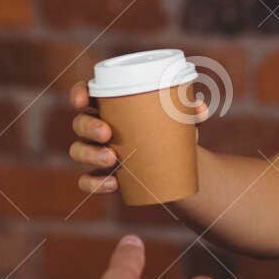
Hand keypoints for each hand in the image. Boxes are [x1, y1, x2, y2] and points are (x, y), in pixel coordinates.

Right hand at [69, 82, 207, 194]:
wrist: (173, 161)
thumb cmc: (169, 129)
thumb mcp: (180, 119)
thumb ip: (190, 111)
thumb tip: (200, 109)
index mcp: (109, 106)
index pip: (85, 95)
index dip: (78, 94)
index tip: (83, 100)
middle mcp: (97, 127)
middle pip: (80, 123)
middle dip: (89, 127)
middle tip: (107, 133)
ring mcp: (96, 152)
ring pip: (78, 151)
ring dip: (90, 154)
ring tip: (112, 159)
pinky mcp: (101, 175)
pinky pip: (87, 181)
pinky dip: (95, 184)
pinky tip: (113, 184)